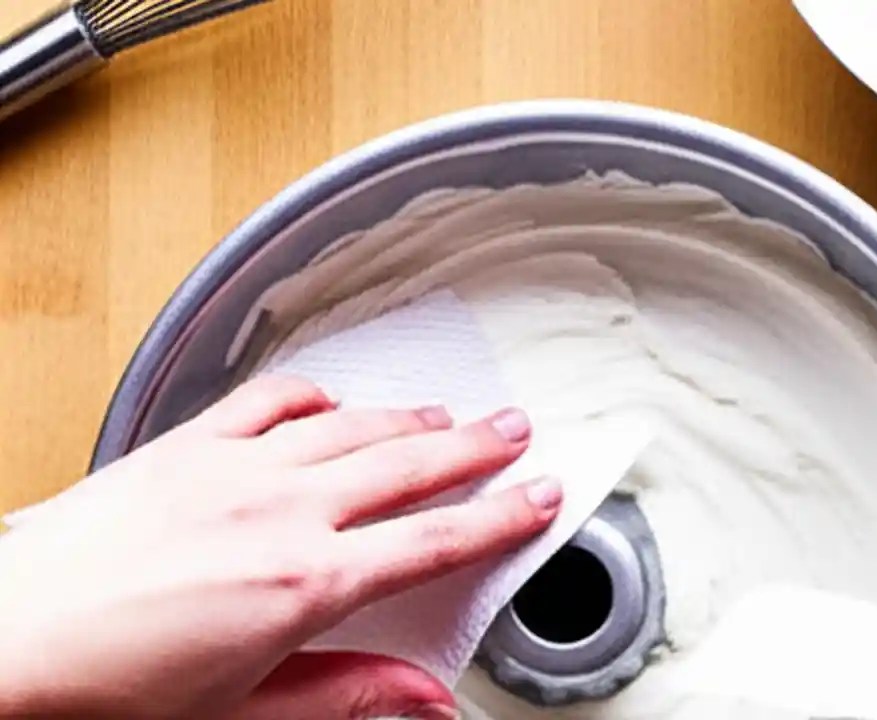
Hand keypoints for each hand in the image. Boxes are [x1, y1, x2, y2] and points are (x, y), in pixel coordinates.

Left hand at [0, 375, 561, 719]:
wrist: (2, 640)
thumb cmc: (109, 691)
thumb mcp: (247, 715)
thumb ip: (350, 696)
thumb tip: (427, 700)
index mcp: (308, 583)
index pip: (434, 541)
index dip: (501, 517)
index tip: (540, 497)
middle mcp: (282, 511)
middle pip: (408, 465)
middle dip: (474, 448)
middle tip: (516, 430)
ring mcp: (235, 468)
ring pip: (351, 425)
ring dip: (408, 418)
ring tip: (448, 414)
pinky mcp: (186, 445)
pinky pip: (269, 401)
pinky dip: (314, 395)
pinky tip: (333, 399)